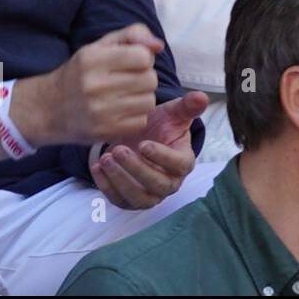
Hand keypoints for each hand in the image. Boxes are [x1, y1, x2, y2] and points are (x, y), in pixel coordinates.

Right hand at [14, 23, 163, 145]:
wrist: (47, 109)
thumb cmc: (80, 73)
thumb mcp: (99, 46)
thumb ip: (132, 35)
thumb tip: (158, 45)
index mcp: (92, 60)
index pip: (143, 56)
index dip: (143, 58)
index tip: (130, 62)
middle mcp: (95, 86)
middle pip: (150, 79)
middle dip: (144, 77)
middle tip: (128, 80)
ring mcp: (100, 112)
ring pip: (149, 101)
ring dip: (142, 97)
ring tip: (124, 96)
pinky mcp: (105, 132)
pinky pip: (141, 121)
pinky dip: (136, 116)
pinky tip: (120, 112)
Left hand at [91, 91, 207, 209]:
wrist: (141, 138)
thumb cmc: (161, 125)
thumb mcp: (173, 113)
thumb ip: (187, 106)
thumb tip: (201, 97)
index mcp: (184, 161)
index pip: (179, 165)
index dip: (162, 157)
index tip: (143, 144)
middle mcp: (170, 183)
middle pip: (158, 185)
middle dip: (136, 169)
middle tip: (119, 150)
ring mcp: (151, 195)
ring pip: (139, 198)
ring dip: (120, 180)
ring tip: (105, 159)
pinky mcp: (130, 201)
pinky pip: (119, 200)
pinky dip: (106, 186)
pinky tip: (97, 166)